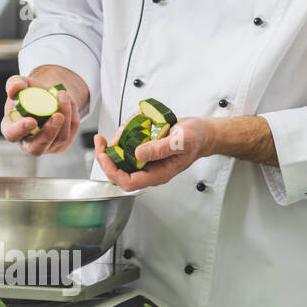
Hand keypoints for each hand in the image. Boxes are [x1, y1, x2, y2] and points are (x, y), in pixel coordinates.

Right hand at [0, 74, 80, 155]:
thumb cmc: (30, 92)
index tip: (32, 120)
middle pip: (38, 147)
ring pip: (60, 138)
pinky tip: (69, 101)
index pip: (12, 135)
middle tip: (58, 115)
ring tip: (64, 95)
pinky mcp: (62, 144)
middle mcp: (27, 142)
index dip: (21, 130)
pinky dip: (73, 115)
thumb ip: (15, 84)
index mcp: (11, 129)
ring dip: (66, 116)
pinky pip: (72, 132)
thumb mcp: (21, 83)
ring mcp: (46, 146)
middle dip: (49, 132)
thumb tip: (13, 90)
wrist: (49, 96)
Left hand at [94, 116, 214, 189]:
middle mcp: (150, 170)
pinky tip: (133, 124)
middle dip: (108, 156)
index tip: (105, 154)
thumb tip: (138, 153)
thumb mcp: (181, 141)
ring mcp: (147, 162)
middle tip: (103, 140)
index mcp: (159, 173)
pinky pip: (127, 147)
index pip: (128, 182)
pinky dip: (125, 134)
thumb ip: (161, 149)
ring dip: (117, 142)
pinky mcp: (145, 152)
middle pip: (118, 173)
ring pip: (120, 158)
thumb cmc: (197, 138)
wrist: (203, 133)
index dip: (112, 171)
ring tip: (125, 126)